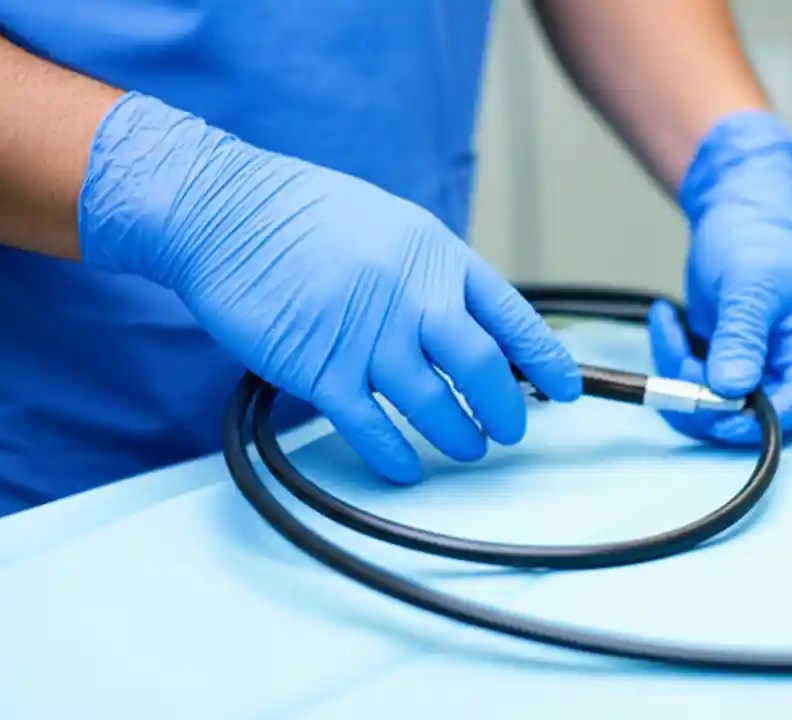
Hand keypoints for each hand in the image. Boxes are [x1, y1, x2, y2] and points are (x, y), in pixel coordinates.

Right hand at [78, 93, 580, 482]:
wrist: (226, 212)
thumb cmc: (305, 213)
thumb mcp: (392, 224)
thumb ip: (433, 273)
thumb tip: (471, 322)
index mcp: (437, 257)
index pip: (511, 316)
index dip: (545, 359)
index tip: (565, 388)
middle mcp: (411, 297)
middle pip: (483, 370)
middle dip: (506, 409)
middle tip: (510, 430)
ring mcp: (366, 336)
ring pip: (433, 406)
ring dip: (457, 436)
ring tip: (466, 447)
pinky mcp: (320, 370)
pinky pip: (371, 428)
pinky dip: (394, 456)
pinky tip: (405, 468)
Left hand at [650, 111, 791, 443]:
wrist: (736, 207)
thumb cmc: (759, 236)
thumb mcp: (750, 285)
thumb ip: (742, 338)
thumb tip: (731, 389)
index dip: (756, 419)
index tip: (715, 409)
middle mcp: (784, 362)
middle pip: (749, 414)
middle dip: (704, 397)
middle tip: (677, 364)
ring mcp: (751, 362)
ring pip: (712, 401)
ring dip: (680, 375)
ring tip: (670, 327)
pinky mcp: (720, 356)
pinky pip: (691, 378)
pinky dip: (670, 357)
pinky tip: (666, 318)